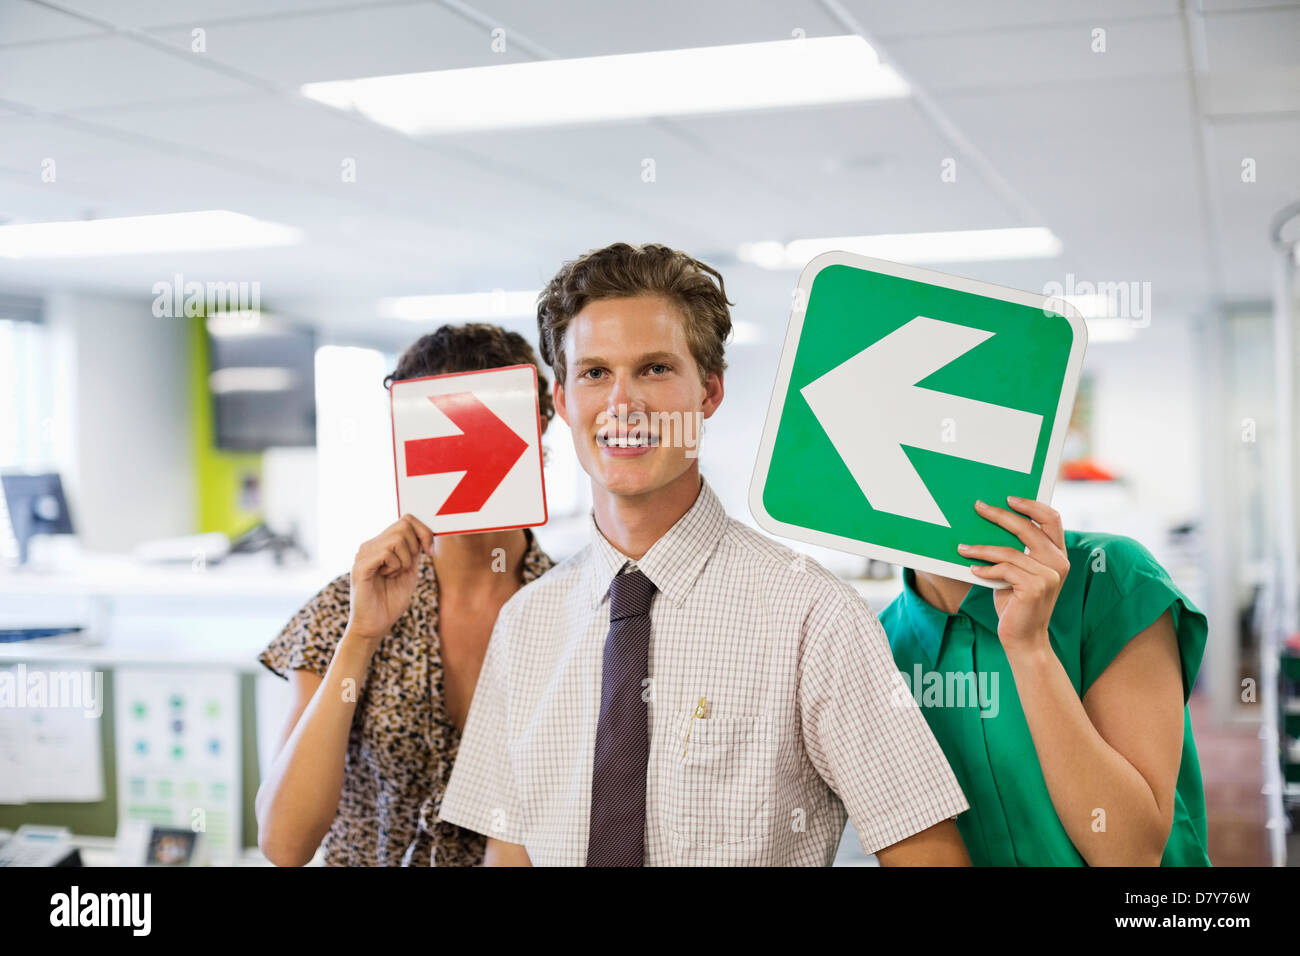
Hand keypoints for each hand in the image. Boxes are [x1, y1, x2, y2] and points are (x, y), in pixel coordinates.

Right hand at [346, 514, 434, 641]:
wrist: (375, 625)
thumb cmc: (391, 601)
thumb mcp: (409, 571)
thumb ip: (415, 551)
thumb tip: (426, 533)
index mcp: (381, 544)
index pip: (406, 520)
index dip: (423, 532)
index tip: (429, 551)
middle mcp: (370, 545)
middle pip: (403, 525)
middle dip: (415, 548)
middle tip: (407, 567)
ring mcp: (363, 554)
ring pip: (397, 539)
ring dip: (404, 560)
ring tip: (393, 574)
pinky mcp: (361, 565)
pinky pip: (386, 552)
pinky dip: (394, 566)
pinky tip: (386, 576)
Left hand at [957, 497, 1069, 654]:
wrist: (1024, 639)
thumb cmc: (1016, 603)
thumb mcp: (1017, 572)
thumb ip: (1015, 551)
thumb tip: (990, 522)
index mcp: (1058, 555)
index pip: (1051, 519)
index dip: (1031, 505)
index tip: (1008, 498)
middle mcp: (1059, 563)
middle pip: (1028, 528)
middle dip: (1000, 515)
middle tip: (978, 507)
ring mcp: (1049, 575)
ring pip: (1010, 551)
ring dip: (982, 548)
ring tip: (962, 548)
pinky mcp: (1035, 587)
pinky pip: (1004, 569)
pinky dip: (985, 569)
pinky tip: (973, 572)